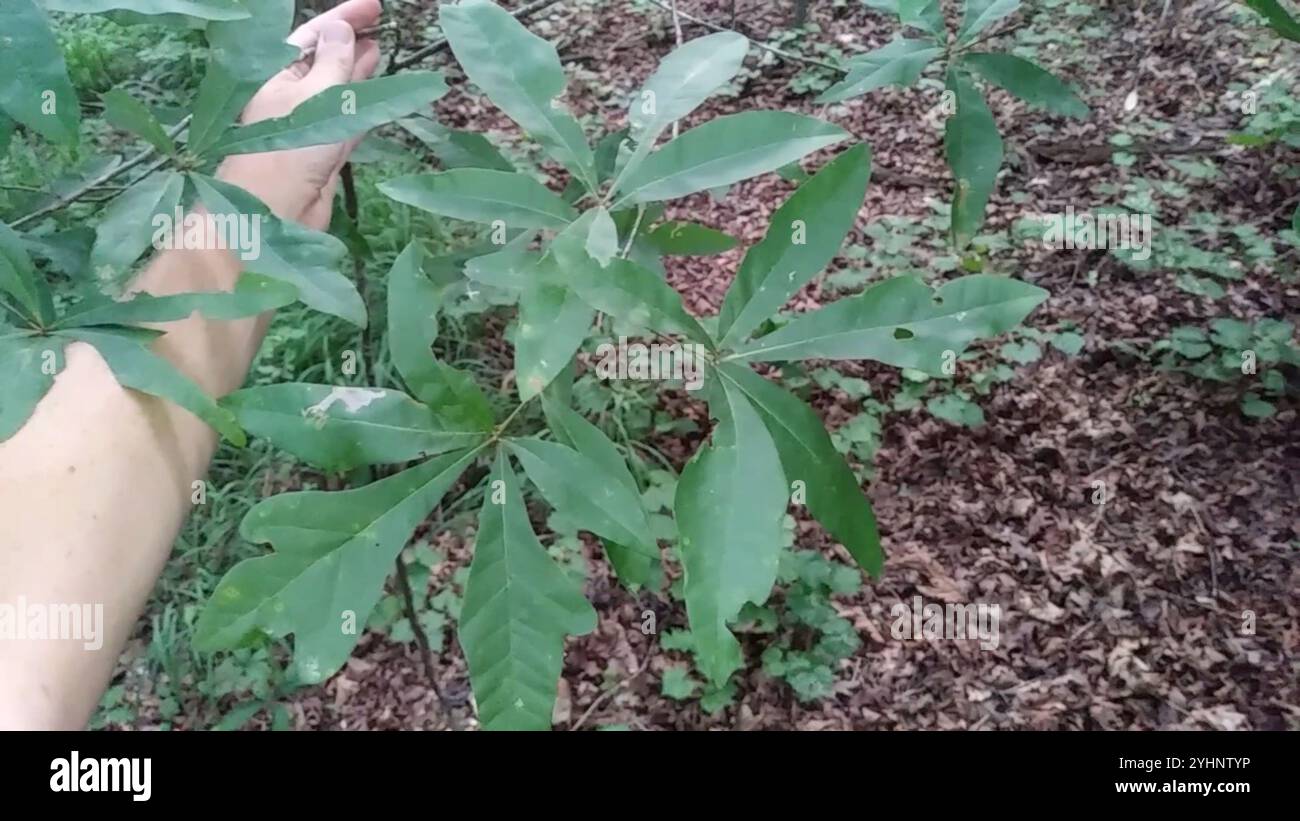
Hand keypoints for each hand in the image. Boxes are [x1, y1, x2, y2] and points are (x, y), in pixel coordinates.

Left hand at [218, 0, 382, 228]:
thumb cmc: (288, 148)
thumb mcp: (315, 94)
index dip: (344, 17)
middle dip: (350, 40)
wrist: (274, 210)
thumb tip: (341, 28)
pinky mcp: (324, 153)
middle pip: (325, 58)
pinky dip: (362, 106)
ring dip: (357, 70)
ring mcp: (309, 125)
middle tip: (378, 21)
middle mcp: (291, 94)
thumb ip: (333, 61)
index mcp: (278, 74)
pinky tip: (376, 95)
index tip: (374, 4)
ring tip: (378, 50)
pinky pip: (347, 121)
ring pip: (338, 89)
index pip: (314, 35)